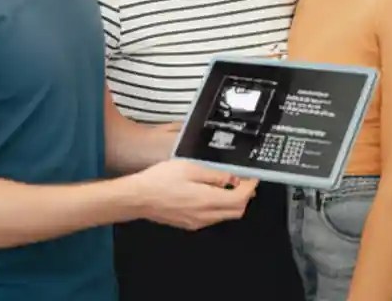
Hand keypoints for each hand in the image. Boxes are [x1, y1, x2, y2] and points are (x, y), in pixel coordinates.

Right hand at [130, 158, 257, 230]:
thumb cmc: (159, 181)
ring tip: (226, 186)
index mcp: (208, 200)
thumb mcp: (189, 168)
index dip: (250, 187)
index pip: (240, 198)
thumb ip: (214, 174)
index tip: (252, 178)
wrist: (139, 198)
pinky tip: (210, 195)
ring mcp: (198, 222)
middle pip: (237, 211)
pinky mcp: (189, 224)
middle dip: (245, 196)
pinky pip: (212, 218)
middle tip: (243, 182)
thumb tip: (232, 179)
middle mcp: (206, 215)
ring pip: (225, 216)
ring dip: (232, 203)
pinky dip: (219, 208)